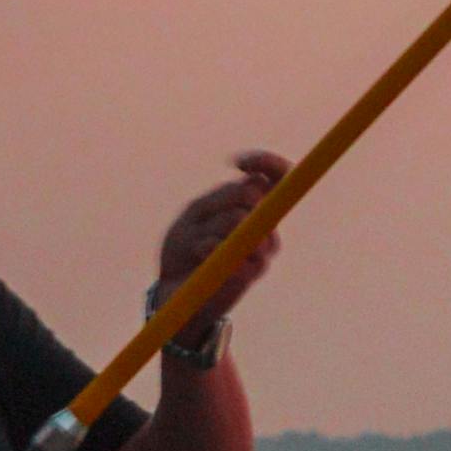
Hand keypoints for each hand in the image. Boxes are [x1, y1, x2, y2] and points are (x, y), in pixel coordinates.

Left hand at [157, 147, 290, 316]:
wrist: (175, 289)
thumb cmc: (185, 248)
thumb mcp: (196, 214)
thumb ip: (223, 197)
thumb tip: (254, 181)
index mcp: (250, 206)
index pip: (275, 176)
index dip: (267, 161)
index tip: (239, 164)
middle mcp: (264, 225)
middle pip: (253, 193)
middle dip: (221, 201)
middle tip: (202, 219)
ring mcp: (263, 248)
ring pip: (240, 218)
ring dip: (211, 228)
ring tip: (197, 246)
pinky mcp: (255, 271)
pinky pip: (236, 247)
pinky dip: (210, 248)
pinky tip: (201, 257)